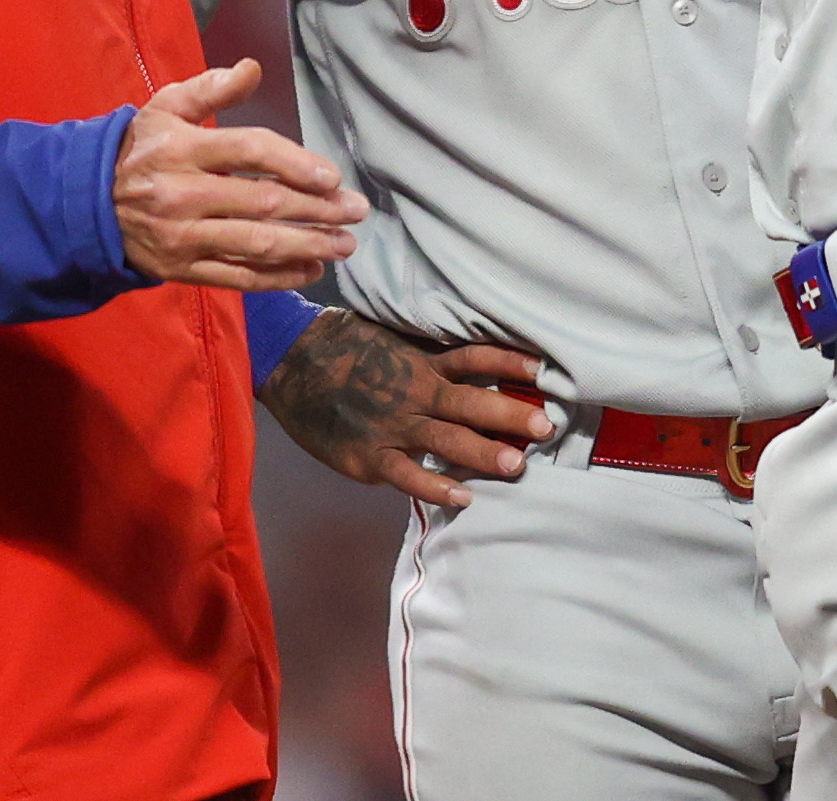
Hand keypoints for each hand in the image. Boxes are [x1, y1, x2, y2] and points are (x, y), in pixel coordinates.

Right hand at [113, 59, 366, 290]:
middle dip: (317, 210)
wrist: (86, 204)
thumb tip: (253, 68)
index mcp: (182, 148)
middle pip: (262, 203)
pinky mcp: (182, 269)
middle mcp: (183, 194)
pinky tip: (310, 269)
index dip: (295, 164)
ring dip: (308, 246)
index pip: (248, 152)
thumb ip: (210, 88)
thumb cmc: (139, 149)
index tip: (332, 176)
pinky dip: (277, 277)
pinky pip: (237, 276)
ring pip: (255, 245)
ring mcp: (183, 236)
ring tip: (345, 244)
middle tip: (356, 212)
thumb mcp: (165, 107)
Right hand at [258, 309, 552, 508]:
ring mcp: (393, 425)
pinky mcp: (369, 455)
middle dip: (510, 415)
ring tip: (517, 464)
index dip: (509, 363)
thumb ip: (427, 354)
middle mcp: (414, 391)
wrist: (290, 362)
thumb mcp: (390, 340)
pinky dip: (434, 484)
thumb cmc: (342, 348)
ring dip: (483, 452)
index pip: (475, 359)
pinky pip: (407, 474)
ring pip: (446, 439)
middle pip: (471, 402)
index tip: (543, 369)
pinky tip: (462, 497)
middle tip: (545, 427)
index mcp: (421, 362)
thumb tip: (468, 361)